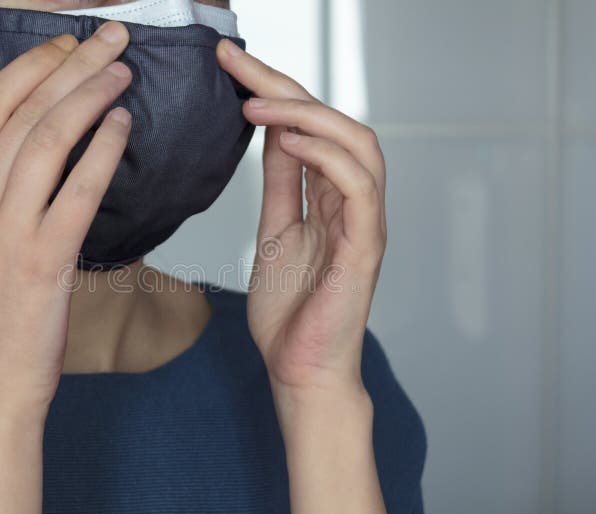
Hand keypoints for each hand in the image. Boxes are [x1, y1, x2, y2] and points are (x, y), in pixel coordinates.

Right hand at [0, 22, 131, 513]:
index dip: (28, 67)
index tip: (62, 45)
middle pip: (22, 112)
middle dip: (69, 65)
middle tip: (108, 39)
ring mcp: (6, 230)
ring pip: (49, 140)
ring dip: (90, 97)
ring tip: (121, 72)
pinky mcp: (44, 259)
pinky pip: (79, 190)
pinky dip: (104, 151)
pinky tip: (124, 127)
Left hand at [217, 40, 386, 395]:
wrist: (299, 370)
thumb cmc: (291, 311)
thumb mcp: (275, 231)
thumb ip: (282, 184)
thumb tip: (272, 134)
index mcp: (330, 198)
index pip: (308, 127)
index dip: (272, 90)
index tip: (228, 64)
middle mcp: (352, 203)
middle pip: (333, 122)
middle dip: (283, 86)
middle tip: (235, 61)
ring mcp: (364, 224)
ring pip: (357, 145)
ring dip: (306, 114)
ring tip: (256, 103)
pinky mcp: (366, 249)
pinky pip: (360, 188)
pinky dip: (329, 156)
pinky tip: (292, 140)